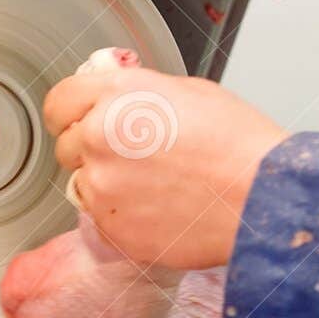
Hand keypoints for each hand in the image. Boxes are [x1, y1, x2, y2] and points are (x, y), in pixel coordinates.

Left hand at [44, 67, 287, 268]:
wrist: (260, 198)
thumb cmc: (238, 145)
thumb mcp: (188, 92)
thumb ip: (138, 93)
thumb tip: (116, 98)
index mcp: (118, 94)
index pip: (58, 101)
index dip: (71, 113)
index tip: (80, 121)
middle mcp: (100, 135)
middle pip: (66, 145)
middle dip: (91, 150)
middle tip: (132, 158)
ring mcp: (102, 185)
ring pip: (83, 184)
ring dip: (106, 184)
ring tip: (155, 185)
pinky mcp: (111, 225)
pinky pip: (101, 218)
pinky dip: (122, 216)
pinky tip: (159, 208)